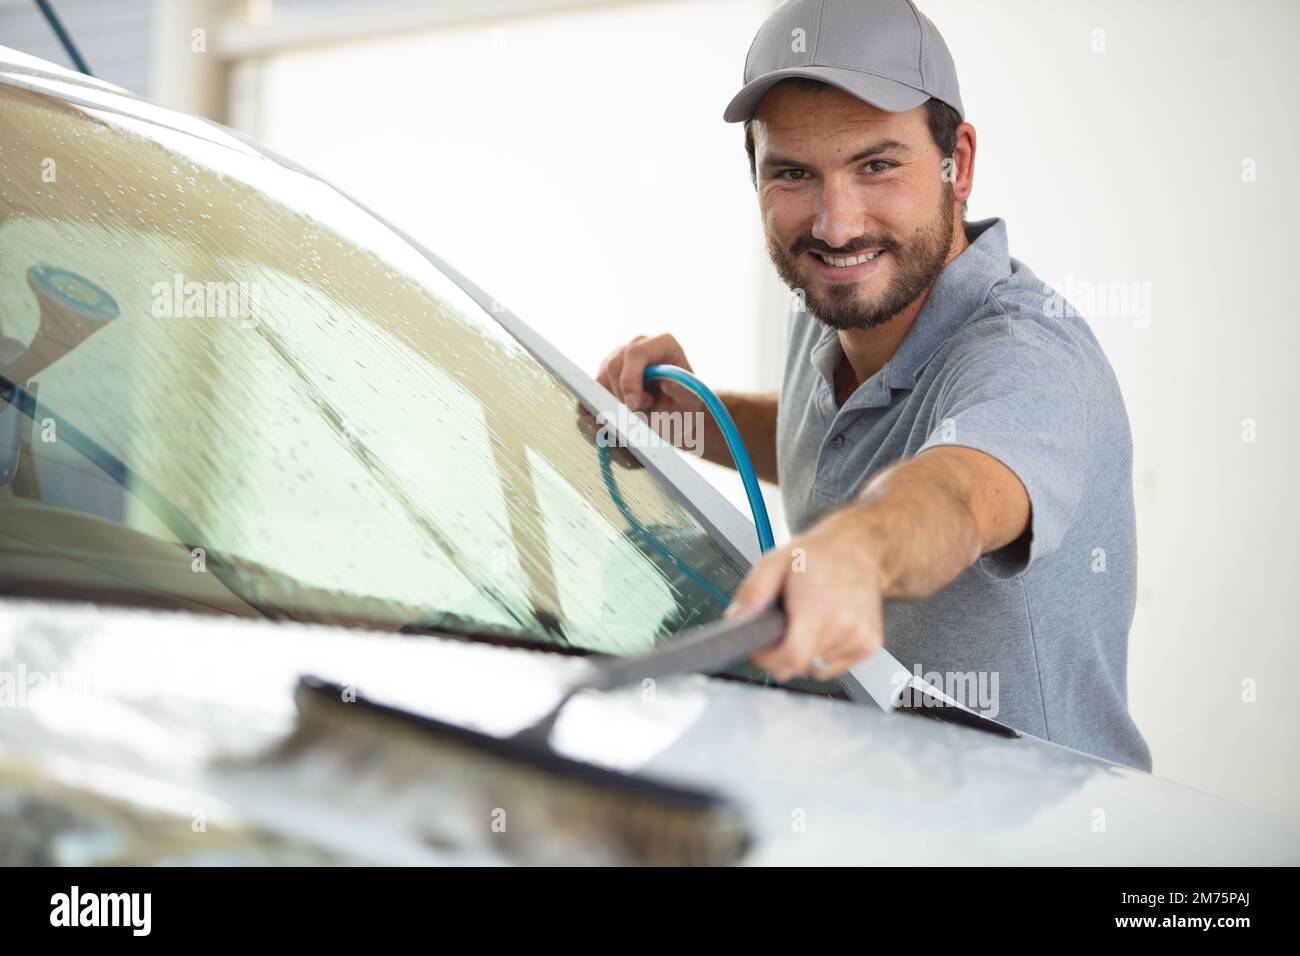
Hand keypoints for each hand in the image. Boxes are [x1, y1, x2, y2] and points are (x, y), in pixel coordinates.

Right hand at [594, 333, 704, 417]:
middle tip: (638, 415)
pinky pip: (592, 391)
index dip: (630, 380)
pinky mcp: (605, 375)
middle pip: (614, 366)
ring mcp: (619, 359)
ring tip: (634, 416)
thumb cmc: (684, 406)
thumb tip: (668, 382)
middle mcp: (638, 346)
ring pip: (600, 379)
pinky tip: (613, 421)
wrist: (675, 416)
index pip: (636, 353)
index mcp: (662, 344)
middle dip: (622, 396)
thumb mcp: (689, 400)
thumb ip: (681, 390)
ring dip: (612, 404)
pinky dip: (598, 409)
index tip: (633, 405)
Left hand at [725, 504, 885, 681]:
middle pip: (800, 665)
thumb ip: (752, 593)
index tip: (759, 649)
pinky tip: (824, 626)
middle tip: (780, 627)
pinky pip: (832, 666)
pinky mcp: (869, 644)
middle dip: (781, 653)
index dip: (768, 660)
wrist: (857, 550)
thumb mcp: (774, 562)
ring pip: (814, 668)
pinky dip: (822, 653)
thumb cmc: (817, 556)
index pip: (792, 657)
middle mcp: (843, 623)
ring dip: (804, 651)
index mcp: (818, 604)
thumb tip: (735, 620)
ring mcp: (860, 636)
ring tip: (808, 618)